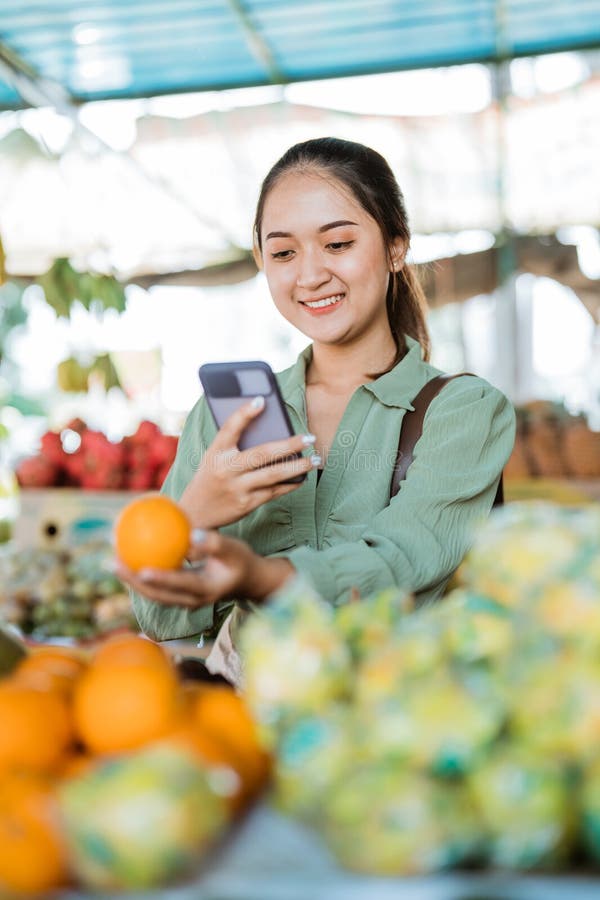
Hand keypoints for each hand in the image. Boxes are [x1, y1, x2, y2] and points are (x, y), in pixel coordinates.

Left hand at [117, 530, 294, 608]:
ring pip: (152, 593)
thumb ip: (214, 543)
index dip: (160, 579)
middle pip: (156, 594)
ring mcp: (183, 600)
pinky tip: (128, 556)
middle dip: (132, 581)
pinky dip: (141, 573)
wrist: (247, 581)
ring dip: (131, 579)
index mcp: (205, 591)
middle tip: (112, 562)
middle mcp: (191, 601)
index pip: (178, 585)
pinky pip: (155, 585)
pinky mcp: (178, 595)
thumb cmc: (240, 560)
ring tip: (112, 561)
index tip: (140, 568)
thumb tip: (190, 534)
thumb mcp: (234, 549)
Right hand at [180, 396, 318, 528]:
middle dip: (290, 444)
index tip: (262, 400)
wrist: (195, 513)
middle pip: (262, 453)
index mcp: (215, 452)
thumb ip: (235, 445)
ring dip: (298, 466)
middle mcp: (225, 469)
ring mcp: (237, 488)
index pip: (229, 428)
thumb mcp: (214, 457)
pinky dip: (290, 483)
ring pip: (273, 474)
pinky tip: (302, 477)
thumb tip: (272, 431)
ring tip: (315, 459)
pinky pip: (274, 491)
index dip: (244, 413)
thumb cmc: (211, 477)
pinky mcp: (246, 504)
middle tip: (309, 437)